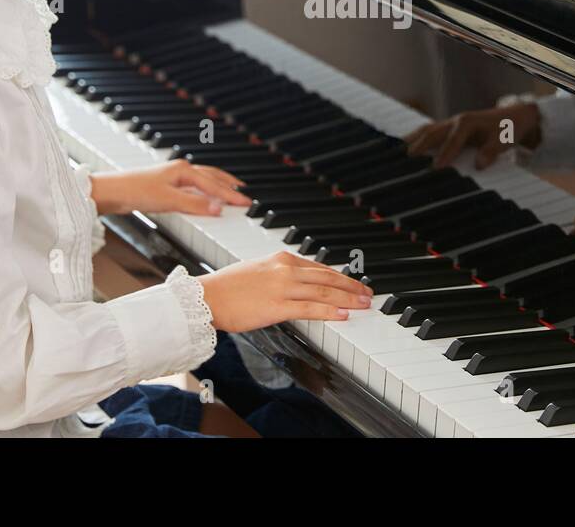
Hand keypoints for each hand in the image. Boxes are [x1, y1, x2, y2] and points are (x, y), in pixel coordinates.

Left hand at [89, 161, 250, 215]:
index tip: (246, 202)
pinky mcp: (166, 184)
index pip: (214, 184)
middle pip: (212, 176)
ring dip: (219, 185)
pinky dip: (206, 190)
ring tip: (231, 190)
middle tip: (245, 194)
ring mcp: (174, 176)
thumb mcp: (168, 201)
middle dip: (229, 185)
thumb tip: (218, 209)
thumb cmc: (136, 191)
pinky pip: (194, 185)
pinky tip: (206, 195)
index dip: (231, 194)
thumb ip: (194, 205)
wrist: (112, 192)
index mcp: (184, 170)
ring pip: (204, 179)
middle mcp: (181, 170)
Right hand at [198, 251, 374, 331]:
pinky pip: (310, 309)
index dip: (340, 276)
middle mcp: (285, 269)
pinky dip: (329, 312)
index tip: (354, 283)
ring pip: (324, 292)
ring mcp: (283, 287)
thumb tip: (296, 283)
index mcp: (281, 258)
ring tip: (363, 304)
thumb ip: (278, 274)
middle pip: (327, 278)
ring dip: (348, 298)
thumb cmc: (226, 287)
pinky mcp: (277, 306)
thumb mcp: (257, 271)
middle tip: (368, 293)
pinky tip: (343, 315)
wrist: (206, 297)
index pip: (319, 267)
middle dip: (351, 286)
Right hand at [405, 103, 540, 168]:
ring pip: (427, 130)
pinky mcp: (449, 128)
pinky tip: (405, 147)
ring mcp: (451, 123)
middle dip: (419, 146)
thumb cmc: (507, 129)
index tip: (436, 167)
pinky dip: (416, 138)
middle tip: (406, 161)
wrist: (513, 116)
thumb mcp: (504, 140)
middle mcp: (456, 121)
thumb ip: (491, 151)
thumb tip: (479, 164)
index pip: (453, 139)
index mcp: (468, 122)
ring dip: (412, 140)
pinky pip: (429, 132)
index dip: (445, 153)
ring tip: (396, 152)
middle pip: (432, 132)